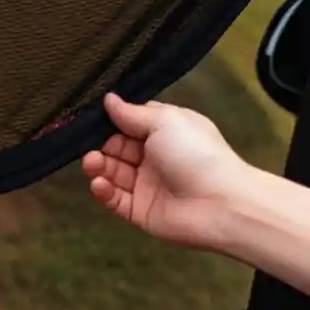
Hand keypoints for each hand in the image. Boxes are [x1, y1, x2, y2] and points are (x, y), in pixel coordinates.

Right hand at [81, 93, 255, 249]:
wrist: (219, 203)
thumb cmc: (195, 153)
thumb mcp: (165, 121)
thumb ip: (132, 113)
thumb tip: (109, 98)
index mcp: (164, 133)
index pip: (129, 124)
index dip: (110, 121)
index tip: (89, 118)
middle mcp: (154, 157)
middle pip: (116, 148)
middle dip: (100, 145)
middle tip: (90, 146)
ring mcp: (146, 185)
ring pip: (112, 173)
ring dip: (98, 166)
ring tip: (91, 163)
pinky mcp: (139, 211)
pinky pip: (115, 199)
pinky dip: (103, 191)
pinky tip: (99, 184)